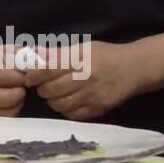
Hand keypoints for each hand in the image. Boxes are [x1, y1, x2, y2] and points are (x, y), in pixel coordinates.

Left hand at [24, 41, 138, 120]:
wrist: (134, 68)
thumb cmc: (105, 55)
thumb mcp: (83, 48)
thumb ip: (59, 53)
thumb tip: (35, 55)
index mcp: (80, 60)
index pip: (48, 70)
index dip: (34, 75)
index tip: (29, 77)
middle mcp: (85, 79)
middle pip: (51, 90)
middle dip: (42, 89)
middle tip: (42, 86)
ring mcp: (92, 96)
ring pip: (59, 105)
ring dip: (52, 101)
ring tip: (55, 95)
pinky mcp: (98, 109)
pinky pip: (73, 115)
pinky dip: (65, 110)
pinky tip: (68, 102)